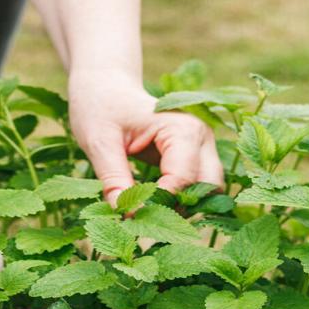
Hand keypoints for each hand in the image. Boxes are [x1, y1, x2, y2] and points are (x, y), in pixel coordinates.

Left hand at [69, 70, 224, 207]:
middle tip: (143, 221)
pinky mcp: (196, 159)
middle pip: (207, 188)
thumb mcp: (99, 142)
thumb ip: (114, 179)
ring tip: (146, 214)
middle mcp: (201, 138)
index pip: (182, 179)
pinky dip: (180, 202)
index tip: (129, 217)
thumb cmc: (101, 107)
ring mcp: (202, 149)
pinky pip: (198, 189)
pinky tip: (152, 206)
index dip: (158, 204)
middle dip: (179, 209)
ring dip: (183, 208)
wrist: (106, 88)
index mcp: (182, 129)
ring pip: (208, 192)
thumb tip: (125, 215)